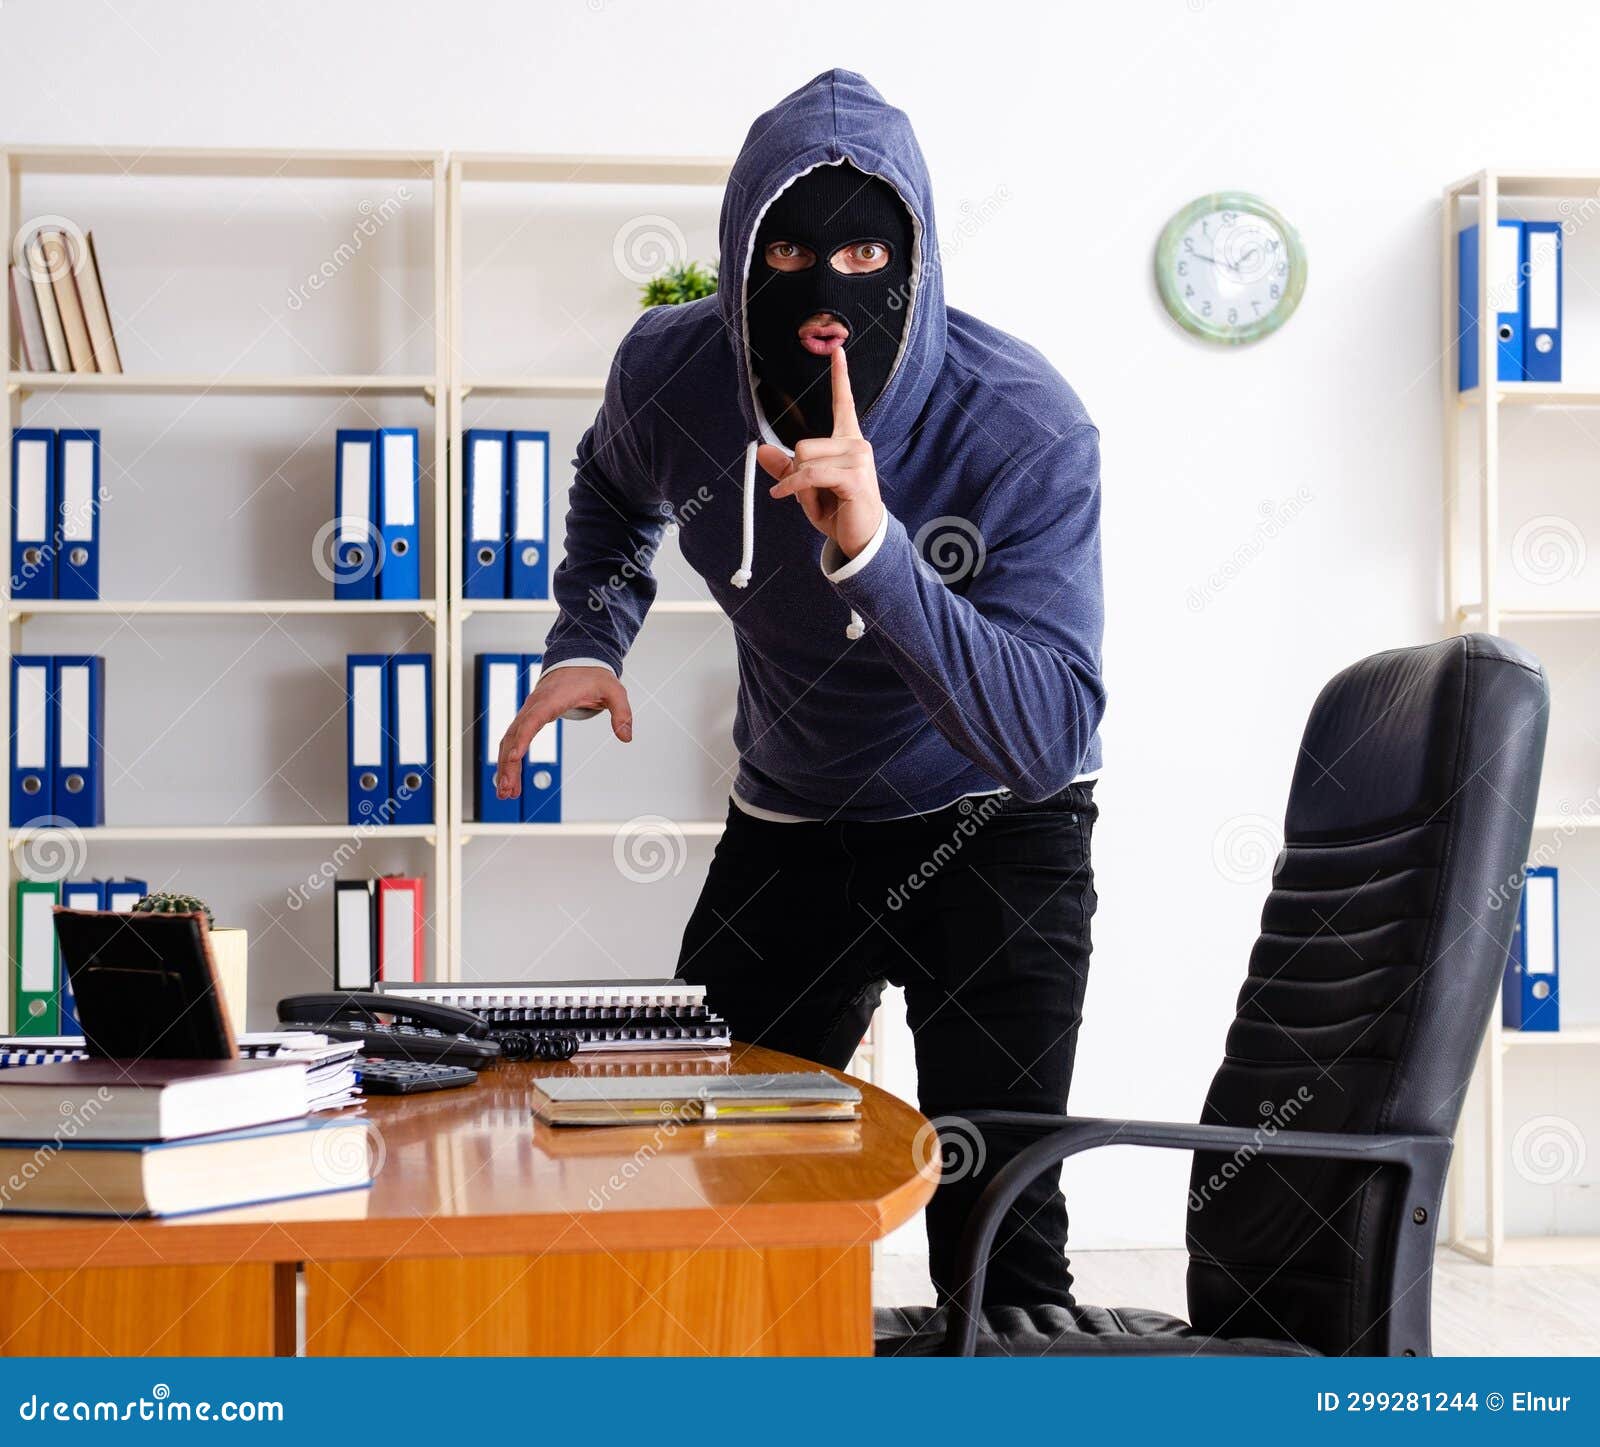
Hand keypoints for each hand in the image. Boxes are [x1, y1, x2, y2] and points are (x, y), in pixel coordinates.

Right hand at [495, 666, 630, 799]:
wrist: (577, 661)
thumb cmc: (593, 676)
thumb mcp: (614, 691)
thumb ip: (621, 713)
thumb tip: (626, 737)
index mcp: (552, 699)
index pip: (533, 719)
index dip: (523, 738)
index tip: (515, 757)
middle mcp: (534, 705)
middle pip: (515, 735)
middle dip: (509, 764)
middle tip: (507, 791)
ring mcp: (528, 712)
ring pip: (510, 740)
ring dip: (505, 767)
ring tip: (505, 794)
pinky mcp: (528, 718)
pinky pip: (513, 740)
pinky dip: (509, 760)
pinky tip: (510, 781)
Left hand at [757, 346, 883, 559]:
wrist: (861, 539)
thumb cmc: (838, 511)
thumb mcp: (805, 489)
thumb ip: (786, 468)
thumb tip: (761, 449)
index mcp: (847, 441)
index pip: (843, 402)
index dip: (840, 376)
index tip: (838, 349)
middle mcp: (856, 445)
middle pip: (803, 444)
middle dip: (795, 472)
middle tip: (809, 494)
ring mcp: (858, 459)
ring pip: (804, 459)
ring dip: (798, 485)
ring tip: (817, 501)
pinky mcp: (854, 478)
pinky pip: (809, 474)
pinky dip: (792, 487)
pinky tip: (784, 496)